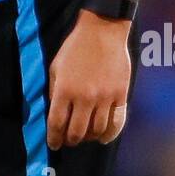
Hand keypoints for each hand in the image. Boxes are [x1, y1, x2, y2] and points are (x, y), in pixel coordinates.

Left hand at [46, 11, 131, 148]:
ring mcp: (104, 98)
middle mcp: (84, 97)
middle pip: (77, 132)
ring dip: (88, 137)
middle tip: (68, 140)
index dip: (54, 138)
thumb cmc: (75, 47)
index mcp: (64, 90)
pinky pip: (116, 122)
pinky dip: (109, 134)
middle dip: (70, 140)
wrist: (102, 31)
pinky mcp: (120, 95)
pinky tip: (103, 138)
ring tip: (85, 136)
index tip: (53, 144)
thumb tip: (54, 113)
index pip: (57, 123)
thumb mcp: (55, 67)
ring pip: (97, 130)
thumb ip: (54, 91)